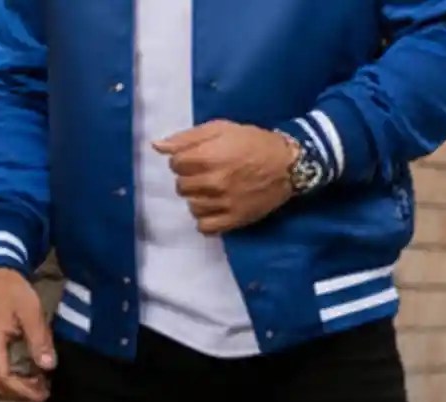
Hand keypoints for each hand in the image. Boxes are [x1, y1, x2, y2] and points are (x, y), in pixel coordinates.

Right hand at [0, 268, 54, 401]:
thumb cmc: (13, 292)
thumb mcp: (31, 312)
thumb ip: (39, 340)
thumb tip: (48, 366)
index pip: (2, 378)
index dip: (23, 391)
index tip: (44, 393)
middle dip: (19, 394)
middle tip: (44, 390)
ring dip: (13, 389)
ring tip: (37, 384)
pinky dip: (7, 380)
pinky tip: (26, 374)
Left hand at [154, 120, 298, 234]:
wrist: (288, 165)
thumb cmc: (254, 142)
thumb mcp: (221, 129)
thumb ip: (187, 138)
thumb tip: (157, 146)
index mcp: (208, 156)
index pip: (175, 164)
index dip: (183, 159)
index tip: (197, 158)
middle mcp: (214, 182)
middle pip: (181, 186)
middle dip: (190, 178)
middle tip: (207, 173)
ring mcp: (223, 203)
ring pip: (191, 206)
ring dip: (198, 198)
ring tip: (213, 190)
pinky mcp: (234, 220)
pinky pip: (204, 227)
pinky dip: (205, 219)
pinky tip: (214, 208)